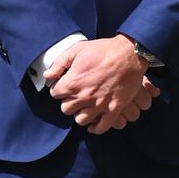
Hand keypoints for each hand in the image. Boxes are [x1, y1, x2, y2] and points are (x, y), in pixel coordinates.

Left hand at [44, 35, 159, 134]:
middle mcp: (84, 97)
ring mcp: (99, 105)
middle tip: (74, 96)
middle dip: (68, 102)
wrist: (130, 54)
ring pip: (81, 120)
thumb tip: (48, 75)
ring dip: (80, 114)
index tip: (65, 85)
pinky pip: (102, 127)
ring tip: (84, 107)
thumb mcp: (78, 49)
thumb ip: (60, 63)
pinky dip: (96, 128)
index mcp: (73, 82)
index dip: (59, 89)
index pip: (55, 94)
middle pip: (66, 109)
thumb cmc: (104, 50)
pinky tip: (93, 124)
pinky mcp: (114, 109)